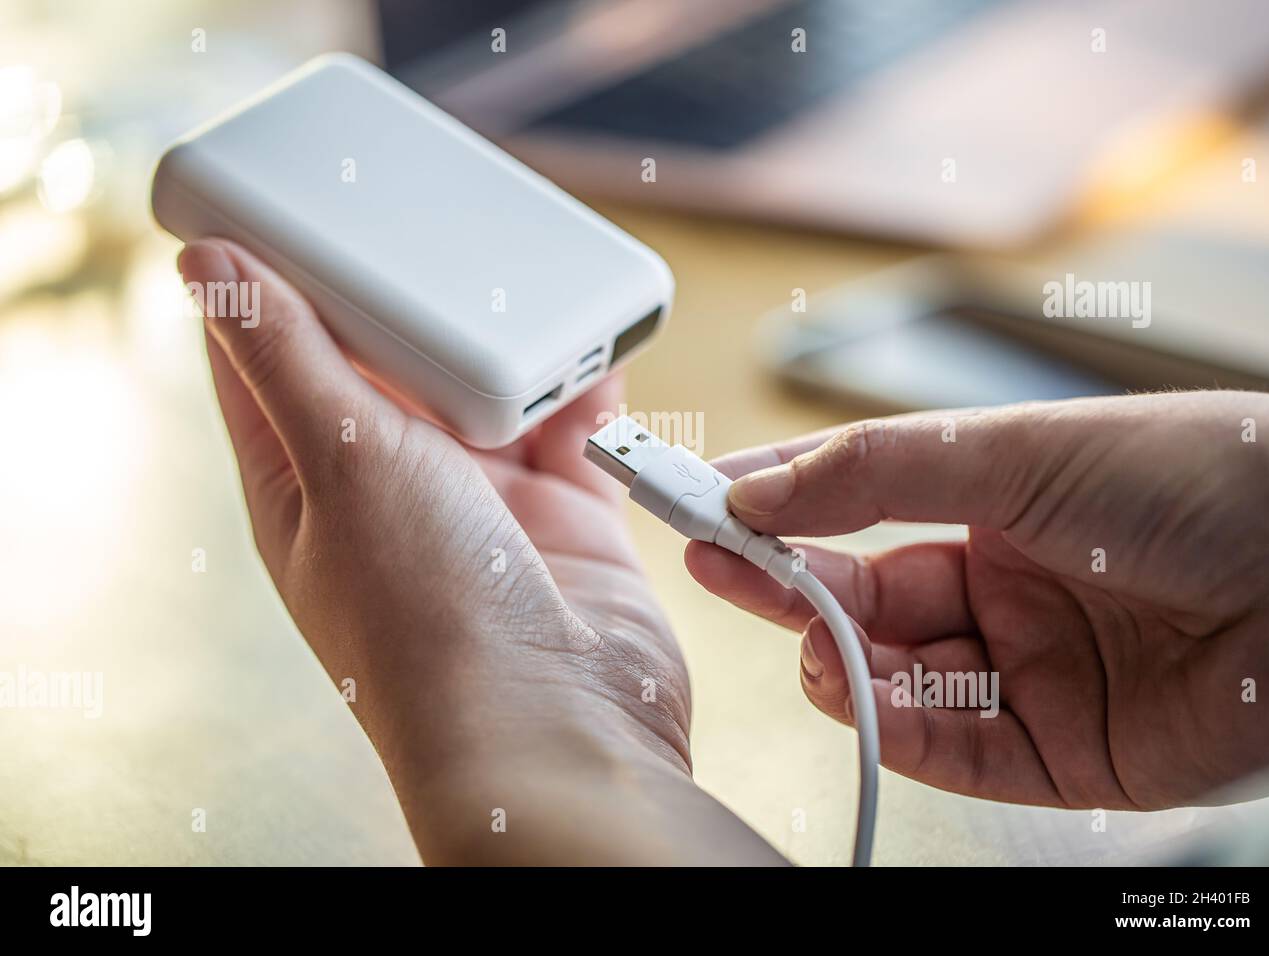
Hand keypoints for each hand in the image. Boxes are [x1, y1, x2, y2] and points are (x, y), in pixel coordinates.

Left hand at [180, 239, 781, 864]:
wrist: (560, 725)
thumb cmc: (429, 621)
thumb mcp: (341, 460)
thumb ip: (288, 357)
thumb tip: (207, 267)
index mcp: (309, 487)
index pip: (276, 365)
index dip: (281, 288)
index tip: (302, 216)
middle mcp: (392, 495)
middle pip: (396, 369)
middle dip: (419, 307)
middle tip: (437, 238)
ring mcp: (481, 510)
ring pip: (490, 396)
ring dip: (510, 349)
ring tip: (529, 298)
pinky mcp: (563, 520)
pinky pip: (571, 434)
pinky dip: (584, 396)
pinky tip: (593, 364)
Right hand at [687, 392, 1268, 809]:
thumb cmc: (1198, 477)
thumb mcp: (1017, 449)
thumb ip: (877, 472)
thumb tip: (757, 486)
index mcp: (1001, 504)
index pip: (861, 505)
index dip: (781, 502)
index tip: (702, 496)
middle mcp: (1009, 588)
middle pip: (867, 594)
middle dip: (790, 581)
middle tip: (715, 563)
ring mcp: (1033, 669)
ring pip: (900, 675)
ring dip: (842, 657)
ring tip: (808, 634)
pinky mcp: (1063, 752)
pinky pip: (957, 748)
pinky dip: (900, 727)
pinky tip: (859, 694)